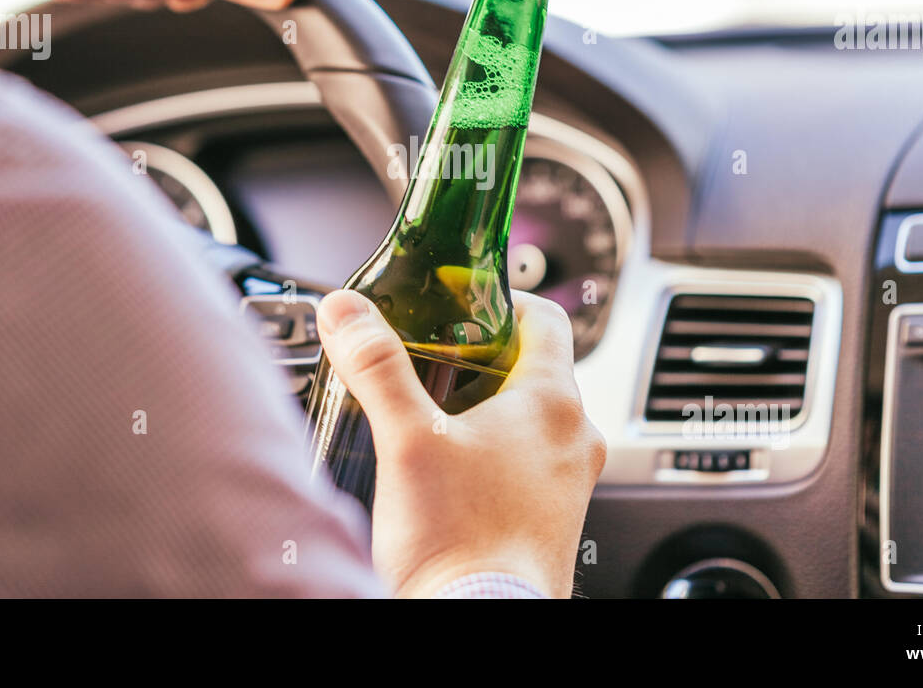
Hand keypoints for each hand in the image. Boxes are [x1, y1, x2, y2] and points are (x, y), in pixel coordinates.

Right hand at [316, 289, 605, 597]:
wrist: (478, 623)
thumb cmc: (459, 541)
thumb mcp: (406, 438)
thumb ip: (376, 366)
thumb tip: (347, 310)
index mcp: (554, 402)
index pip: (545, 316)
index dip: (501, 300)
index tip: (464, 302)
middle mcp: (575, 437)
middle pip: (534, 368)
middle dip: (480, 359)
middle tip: (432, 363)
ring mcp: (571, 481)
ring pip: (533, 419)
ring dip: (488, 408)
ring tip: (435, 419)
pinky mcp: (556, 518)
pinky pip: (534, 463)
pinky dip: (498, 453)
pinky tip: (454, 472)